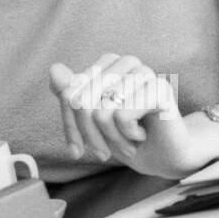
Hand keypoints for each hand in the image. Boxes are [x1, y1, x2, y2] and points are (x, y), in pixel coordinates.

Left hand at [48, 55, 213, 179]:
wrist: (164, 156)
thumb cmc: (126, 136)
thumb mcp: (91, 122)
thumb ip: (71, 96)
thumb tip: (54, 69)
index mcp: (108, 63)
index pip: (70, 93)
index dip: (70, 127)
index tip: (76, 151)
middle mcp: (126, 62)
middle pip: (82, 102)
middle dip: (90, 136)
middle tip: (104, 153)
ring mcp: (145, 73)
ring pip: (100, 113)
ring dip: (112, 139)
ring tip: (127, 142)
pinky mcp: (160, 89)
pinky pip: (121, 117)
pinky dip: (128, 136)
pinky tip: (141, 135)